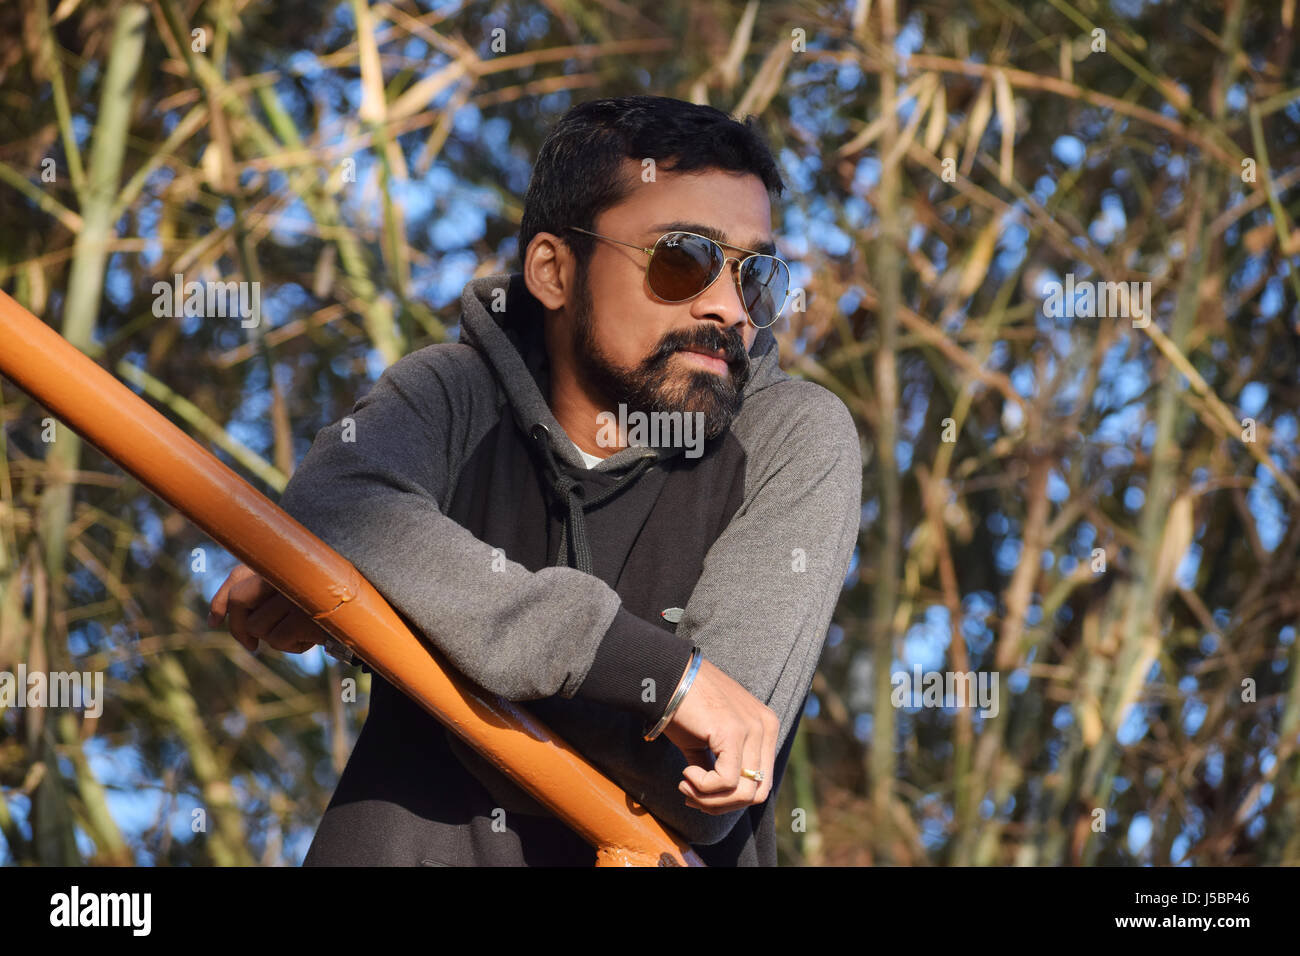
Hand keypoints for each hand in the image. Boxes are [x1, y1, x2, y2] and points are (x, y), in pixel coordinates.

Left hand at [207, 564, 327, 654]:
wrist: (372, 608)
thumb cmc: (334, 602)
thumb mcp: (301, 593)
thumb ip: (268, 595)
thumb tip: (224, 619)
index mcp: (282, 561)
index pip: (238, 575)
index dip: (220, 600)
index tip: (214, 622)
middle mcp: (287, 572)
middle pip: (240, 599)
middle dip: (239, 628)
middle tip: (250, 647)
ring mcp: (295, 592)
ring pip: (258, 626)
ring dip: (274, 638)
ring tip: (300, 635)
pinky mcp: (305, 614)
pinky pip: (279, 640)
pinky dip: (293, 647)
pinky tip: (312, 641)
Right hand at [662, 657, 778, 813]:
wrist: (666, 678)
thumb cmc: (683, 707)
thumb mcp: (707, 741)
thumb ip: (718, 765)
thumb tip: (714, 798)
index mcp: (766, 727)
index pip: (761, 783)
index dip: (729, 799)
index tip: (697, 794)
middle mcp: (766, 727)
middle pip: (757, 793)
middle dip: (721, 804)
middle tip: (690, 795)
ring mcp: (753, 729)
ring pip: (744, 793)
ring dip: (710, 799)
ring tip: (685, 786)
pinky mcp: (734, 733)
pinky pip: (726, 782)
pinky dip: (703, 787)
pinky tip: (686, 773)